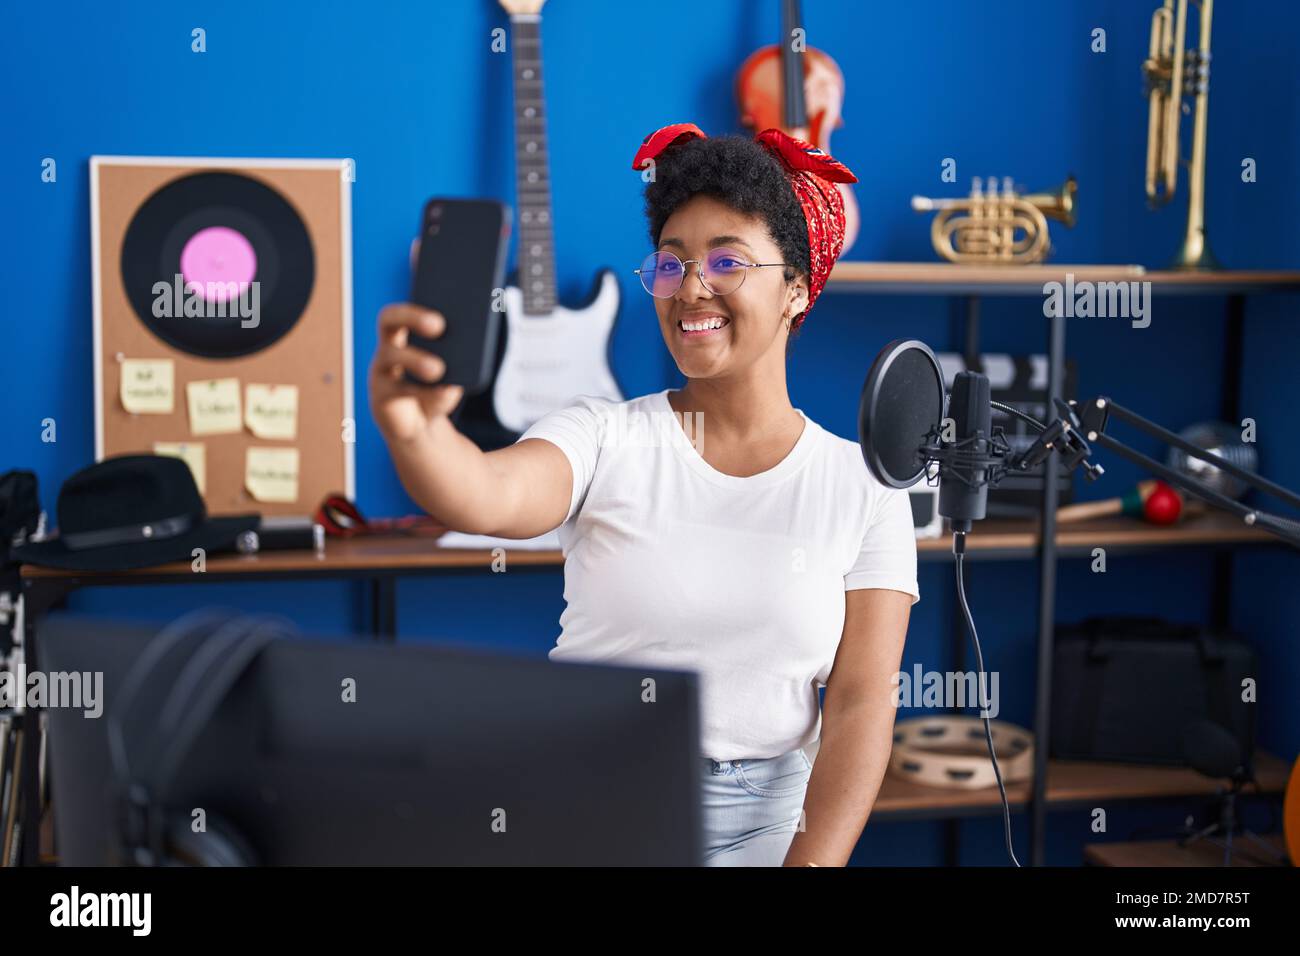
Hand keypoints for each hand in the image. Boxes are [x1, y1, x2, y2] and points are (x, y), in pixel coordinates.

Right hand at [368, 303, 464, 444]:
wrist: (418, 428)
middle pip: (389, 318)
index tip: (444, 295)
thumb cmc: (436, 391)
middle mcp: (389, 346)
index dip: (421, 299)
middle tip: (439, 324)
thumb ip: (460, 368)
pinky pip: (399, 391)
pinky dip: (425, 394)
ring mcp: (381, 370)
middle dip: (413, 317)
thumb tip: (457, 374)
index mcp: (407, 334)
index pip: (409, 306)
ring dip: (417, 360)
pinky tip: (444, 393)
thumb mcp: (454, 377)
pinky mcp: (380, 396)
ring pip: (391, 354)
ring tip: (438, 369)